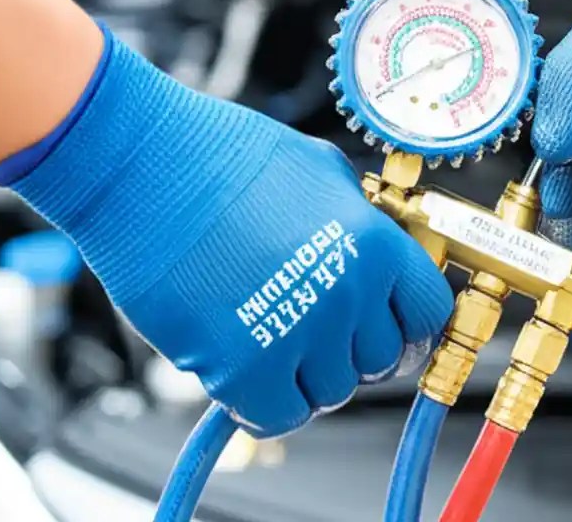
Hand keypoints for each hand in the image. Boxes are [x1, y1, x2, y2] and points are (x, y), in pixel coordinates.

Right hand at [2, 28, 452, 436]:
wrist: (142, 166)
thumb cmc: (221, 154)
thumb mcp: (320, 169)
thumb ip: (361, 217)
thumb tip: (379, 244)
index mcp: (373, 244)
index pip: (429, 315)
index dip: (411, 329)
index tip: (394, 333)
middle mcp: (346, 294)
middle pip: (378, 361)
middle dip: (351, 351)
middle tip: (316, 332)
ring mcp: (296, 334)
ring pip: (330, 393)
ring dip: (305, 376)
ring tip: (272, 338)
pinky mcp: (241, 367)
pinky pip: (277, 417)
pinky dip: (265, 405)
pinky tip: (246, 372)